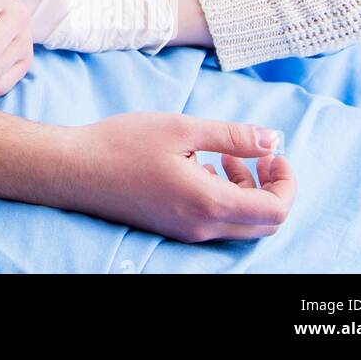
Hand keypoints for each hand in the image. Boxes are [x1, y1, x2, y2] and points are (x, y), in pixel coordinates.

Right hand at [65, 113, 294, 242]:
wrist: (74, 169)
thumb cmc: (122, 144)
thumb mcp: (181, 128)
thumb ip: (231, 135)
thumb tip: (271, 139)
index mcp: (209, 203)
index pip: (276, 211)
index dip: (286, 182)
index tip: (273, 152)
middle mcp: (202, 227)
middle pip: (264, 223)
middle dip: (270, 187)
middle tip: (256, 155)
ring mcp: (186, 232)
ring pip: (240, 224)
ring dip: (246, 191)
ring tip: (224, 156)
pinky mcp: (172, 228)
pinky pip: (215, 222)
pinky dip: (223, 197)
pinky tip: (200, 167)